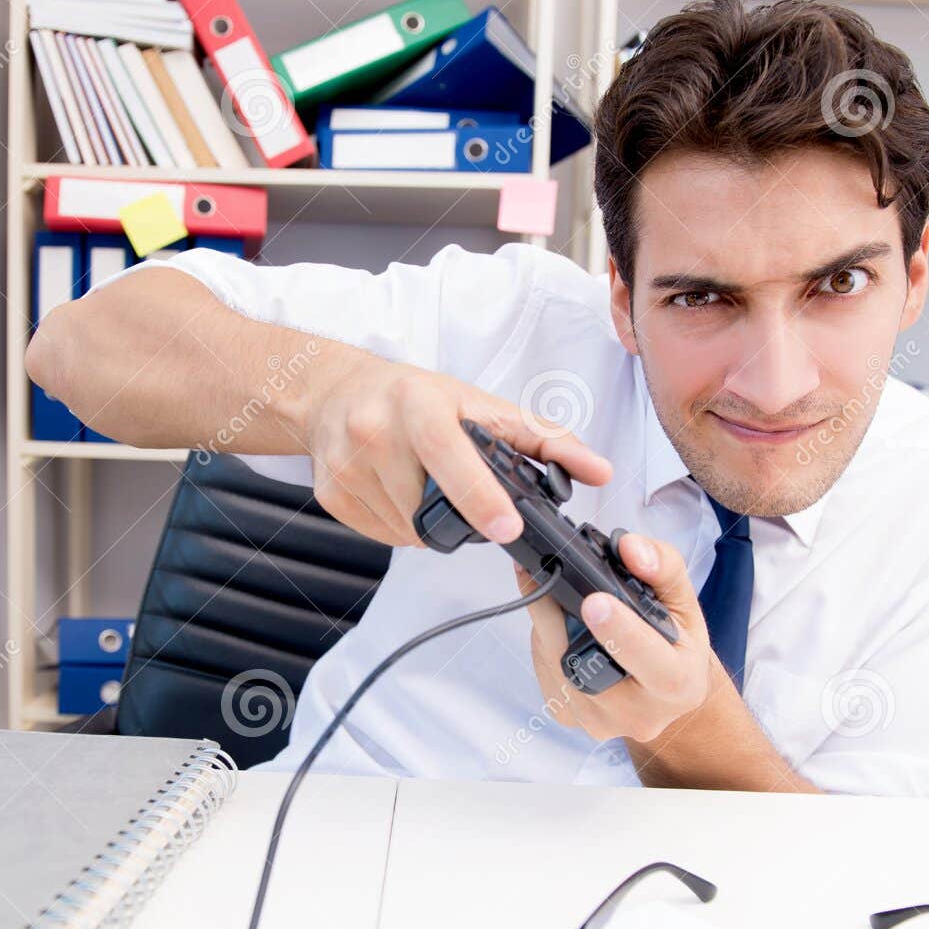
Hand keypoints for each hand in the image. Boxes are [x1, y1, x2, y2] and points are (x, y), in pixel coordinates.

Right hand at [300, 360, 610, 546]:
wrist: (336, 392)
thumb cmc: (415, 397)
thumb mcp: (480, 405)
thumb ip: (544, 441)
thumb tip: (598, 470)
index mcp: (417, 403)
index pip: (449, 454)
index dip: (480, 496)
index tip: (507, 528)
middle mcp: (374, 431)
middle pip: (430, 507)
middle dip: (457, 514)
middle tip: (460, 489)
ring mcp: (347, 466)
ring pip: (408, 530)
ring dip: (428, 523)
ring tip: (423, 484)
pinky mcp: (330, 494)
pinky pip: (383, 535)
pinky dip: (401, 527)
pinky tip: (398, 493)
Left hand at [518, 532, 712, 743]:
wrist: (665, 689)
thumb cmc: (676, 642)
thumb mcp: (684, 601)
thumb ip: (663, 566)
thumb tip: (629, 547)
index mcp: (678, 684)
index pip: (648, 659)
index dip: (619, 632)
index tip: (594, 601)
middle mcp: (638, 714)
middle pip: (585, 664)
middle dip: (557, 616)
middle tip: (538, 572)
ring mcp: (600, 722)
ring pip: (556, 665)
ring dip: (548, 625)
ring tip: (555, 594)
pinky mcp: (569, 718)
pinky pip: (544, 674)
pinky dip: (544, 643)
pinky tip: (558, 627)